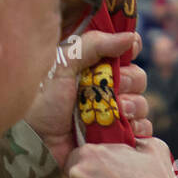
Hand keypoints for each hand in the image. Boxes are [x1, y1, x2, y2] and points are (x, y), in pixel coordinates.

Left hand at [23, 30, 149, 168]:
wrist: (35, 141)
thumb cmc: (42, 100)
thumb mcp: (63, 64)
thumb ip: (94, 44)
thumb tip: (130, 36)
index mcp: (93, 69)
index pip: (124, 54)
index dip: (130, 50)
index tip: (129, 50)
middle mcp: (105, 90)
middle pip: (138, 78)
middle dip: (131, 81)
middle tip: (115, 88)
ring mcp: (111, 115)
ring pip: (141, 105)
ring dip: (135, 105)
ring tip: (119, 111)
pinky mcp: (115, 138)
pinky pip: (142, 131)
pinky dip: (140, 128)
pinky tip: (129, 127)